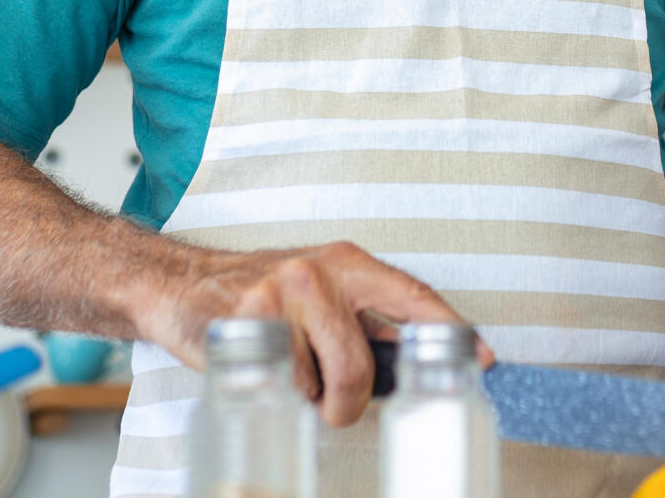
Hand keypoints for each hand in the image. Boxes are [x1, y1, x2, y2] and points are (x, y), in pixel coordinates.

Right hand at [150, 240, 488, 426]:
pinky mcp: (248, 320)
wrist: (182, 284)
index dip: (450, 332)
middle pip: (363, 364)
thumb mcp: (321, 291)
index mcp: (348, 263)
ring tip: (294, 378)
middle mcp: (320, 272)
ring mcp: (283, 294)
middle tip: (333, 402)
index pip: (413, 297)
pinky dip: (279, 389)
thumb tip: (421, 357)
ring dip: (312, 399)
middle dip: (350, 401)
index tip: (482, 358)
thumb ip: (366, 317)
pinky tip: (265, 366)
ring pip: (326, 380)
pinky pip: (285, 383)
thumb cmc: (260, 293)